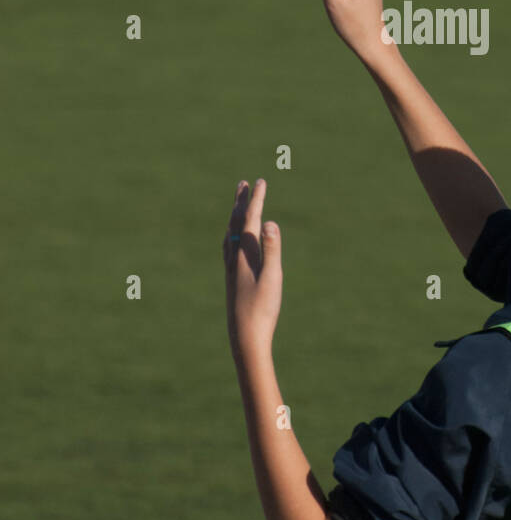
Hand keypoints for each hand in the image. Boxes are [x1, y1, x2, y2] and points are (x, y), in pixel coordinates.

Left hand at [223, 179, 282, 354]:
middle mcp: (233, 258)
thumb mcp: (273, 278)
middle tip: (243, 183)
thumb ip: (272, 249)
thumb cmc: (261, 310)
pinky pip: (228, 249)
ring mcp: (231, 269)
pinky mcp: (232, 279)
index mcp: (244, 255)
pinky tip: (233, 243)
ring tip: (237, 207)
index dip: (256, 200)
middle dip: (241, 202)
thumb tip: (270, 222)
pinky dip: (231, 236)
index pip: (250, 220)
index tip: (261, 181)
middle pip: (235, 224)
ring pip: (229, 236)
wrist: (243, 338)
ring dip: (234, 218)